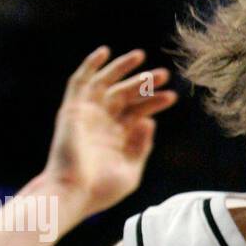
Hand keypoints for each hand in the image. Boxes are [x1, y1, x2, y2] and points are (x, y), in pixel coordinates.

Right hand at [41, 46, 176, 219]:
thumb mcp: (131, 170)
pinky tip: (105, 52)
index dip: (155, 102)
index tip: (172, 96)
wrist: (75, 193)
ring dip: (122, 69)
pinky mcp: (73, 109)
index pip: (139, 112)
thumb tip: (150, 121)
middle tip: (164, 74)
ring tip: (141, 57)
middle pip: (126, 95)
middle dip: (145, 83)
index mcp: (117, 137)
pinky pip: (80, 82)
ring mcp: (87, 115)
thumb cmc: (101, 190)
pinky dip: (90, 66)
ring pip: (107, 84)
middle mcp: (102, 123)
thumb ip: (141, 146)